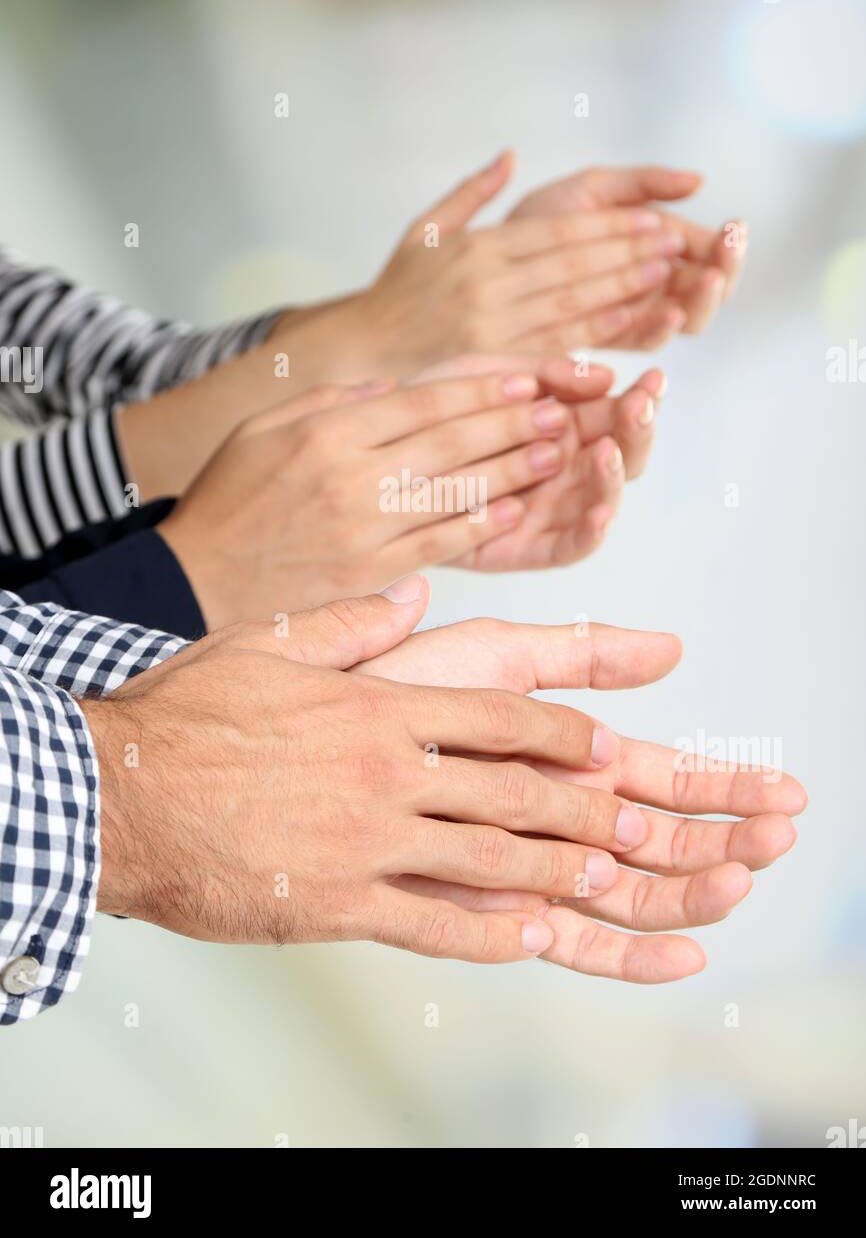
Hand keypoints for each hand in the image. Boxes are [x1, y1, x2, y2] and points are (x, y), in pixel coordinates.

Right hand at [85, 582, 649, 964]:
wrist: (117, 795)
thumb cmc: (186, 716)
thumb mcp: (269, 641)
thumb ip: (354, 620)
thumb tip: (414, 593)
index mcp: (380, 706)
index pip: (499, 716)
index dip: (562, 733)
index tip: (606, 745)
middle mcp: (389, 773)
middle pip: (514, 791)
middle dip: (584, 809)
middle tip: (638, 826)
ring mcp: (368, 843)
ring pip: (490, 859)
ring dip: (557, 871)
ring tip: (607, 881)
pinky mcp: (338, 904)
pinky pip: (433, 927)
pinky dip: (490, 935)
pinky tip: (532, 941)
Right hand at [156, 366, 614, 627]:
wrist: (195, 580)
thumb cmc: (228, 500)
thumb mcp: (260, 429)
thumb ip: (326, 401)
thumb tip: (390, 390)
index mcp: (327, 432)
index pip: (423, 401)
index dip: (482, 389)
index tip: (526, 380)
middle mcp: (352, 476)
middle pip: (451, 441)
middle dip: (511, 422)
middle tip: (559, 409)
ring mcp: (364, 527)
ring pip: (455, 490)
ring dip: (511, 470)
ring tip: (555, 452)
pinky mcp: (370, 572)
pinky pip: (438, 543)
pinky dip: (480, 525)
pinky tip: (514, 509)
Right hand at [266, 152, 685, 380]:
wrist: (363, 352)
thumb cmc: (397, 291)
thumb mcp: (424, 230)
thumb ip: (470, 193)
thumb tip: (509, 156)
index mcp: (476, 249)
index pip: (557, 234)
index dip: (609, 226)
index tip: (650, 217)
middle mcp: (486, 286)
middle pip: (572, 266)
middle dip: (628, 252)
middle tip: (674, 241)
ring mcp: (492, 327)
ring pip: (572, 304)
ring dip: (623, 287)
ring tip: (665, 272)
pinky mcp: (494, 362)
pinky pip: (556, 344)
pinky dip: (597, 332)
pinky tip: (632, 320)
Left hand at [354, 615, 806, 982]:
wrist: (301, 734)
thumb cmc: (388, 683)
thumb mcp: (491, 655)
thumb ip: (577, 653)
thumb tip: (672, 647)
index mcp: (553, 754)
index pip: (657, 775)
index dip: (720, 784)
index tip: (782, 790)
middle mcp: (544, 813)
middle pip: (653, 836)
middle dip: (722, 835)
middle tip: (783, 835)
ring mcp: (517, 862)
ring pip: (622, 889)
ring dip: (687, 888)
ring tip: (745, 878)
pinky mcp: (481, 906)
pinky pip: (562, 939)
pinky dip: (623, 952)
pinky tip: (681, 954)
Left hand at [416, 352, 664, 568]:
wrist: (375, 454)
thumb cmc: (432, 408)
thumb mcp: (489, 374)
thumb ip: (545, 371)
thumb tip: (606, 374)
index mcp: (564, 426)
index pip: (616, 415)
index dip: (640, 399)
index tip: (653, 378)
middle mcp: (564, 471)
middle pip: (621, 458)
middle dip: (636, 433)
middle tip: (638, 408)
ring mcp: (547, 511)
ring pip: (602, 501)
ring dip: (614, 478)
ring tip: (610, 450)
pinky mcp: (523, 549)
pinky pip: (567, 549)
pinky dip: (589, 533)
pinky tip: (600, 512)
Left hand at [508, 164, 746, 349]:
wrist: (487, 255)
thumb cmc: (539, 219)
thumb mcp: (594, 189)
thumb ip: (644, 183)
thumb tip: (699, 181)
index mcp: (657, 247)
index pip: (709, 253)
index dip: (728, 244)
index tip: (736, 227)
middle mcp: (652, 286)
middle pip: (707, 291)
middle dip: (724, 272)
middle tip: (726, 255)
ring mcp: (633, 316)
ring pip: (685, 321)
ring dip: (701, 301)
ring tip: (708, 279)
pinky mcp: (606, 341)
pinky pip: (641, 341)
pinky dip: (661, 327)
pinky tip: (671, 312)